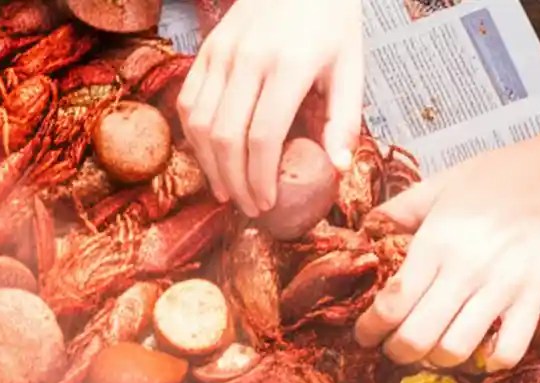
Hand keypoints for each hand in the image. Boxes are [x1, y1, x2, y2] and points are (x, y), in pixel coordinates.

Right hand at [178, 0, 362, 215]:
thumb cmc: (331, 18)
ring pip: (199, 123)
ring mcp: (221, 53)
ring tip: (225, 189)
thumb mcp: (351, 64)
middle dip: (233, 180)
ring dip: (209, 164)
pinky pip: (188, 102)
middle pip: (226, 136)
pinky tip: (209, 156)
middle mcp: (249, 58)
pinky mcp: (206, 50)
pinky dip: (193, 136)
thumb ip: (344, 118)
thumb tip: (337, 169)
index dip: (260, 177)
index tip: (266, 202)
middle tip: (246, 206)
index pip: (263, 136)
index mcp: (290, 64)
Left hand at [353, 142, 539, 370]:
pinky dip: (489, 362)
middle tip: (392, 346)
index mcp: (437, 243)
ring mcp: (502, 289)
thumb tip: (364, 231)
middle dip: (396, 351)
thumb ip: (397, 211)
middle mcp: (466, 271)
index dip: (370, 328)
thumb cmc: (498, 179)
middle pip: (418, 336)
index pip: (392, 302)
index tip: (364, 334)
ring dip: (436, 360)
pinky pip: (509, 351)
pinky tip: (477, 350)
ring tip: (430, 350)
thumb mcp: (437, 185)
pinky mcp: (533, 300)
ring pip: (456, 350)